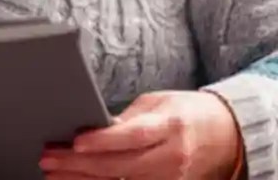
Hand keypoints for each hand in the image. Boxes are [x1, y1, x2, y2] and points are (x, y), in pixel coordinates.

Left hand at [39, 90, 242, 178]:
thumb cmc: (186, 114)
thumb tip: (91, 128)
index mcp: (169, 126)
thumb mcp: (157, 104)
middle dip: (79, 164)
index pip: (132, 136)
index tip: (74, 141)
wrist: (228, 135)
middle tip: (49, 159)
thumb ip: (126, 120)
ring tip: (55, 176)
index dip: (102, 141)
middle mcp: (171, 157)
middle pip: (120, 166)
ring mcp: (171, 179)